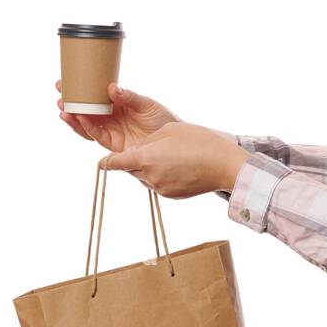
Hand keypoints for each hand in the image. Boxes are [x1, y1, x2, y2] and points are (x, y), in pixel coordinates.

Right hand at [56, 79, 179, 154]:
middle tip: (59, 96)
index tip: (63, 83)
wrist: (173, 142)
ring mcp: (111, 131)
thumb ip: (128, 97)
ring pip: (87, 125)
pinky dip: (86, 128)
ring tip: (64, 109)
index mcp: (116, 104)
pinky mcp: (114, 145)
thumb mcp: (146, 104)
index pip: (93, 96)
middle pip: (85, 111)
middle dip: (70, 104)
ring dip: (74, 118)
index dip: (78, 91)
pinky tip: (79, 119)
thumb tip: (112, 88)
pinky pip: (97, 136)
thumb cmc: (162, 120)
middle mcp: (110, 118)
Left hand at [99, 122, 249, 198]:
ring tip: (169, 155)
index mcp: (144, 159)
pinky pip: (158, 184)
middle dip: (134, 160)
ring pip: (145, 177)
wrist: (224, 165)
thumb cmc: (198, 142)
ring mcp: (160, 189)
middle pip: (131, 169)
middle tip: (149, 148)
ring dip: (149, 167)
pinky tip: (178, 166)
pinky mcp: (171, 195)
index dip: (107, 162)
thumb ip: (147, 142)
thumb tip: (137, 151)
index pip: (114, 163)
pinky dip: (162, 175)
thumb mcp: (168, 131)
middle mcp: (148, 177)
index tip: (101, 162)